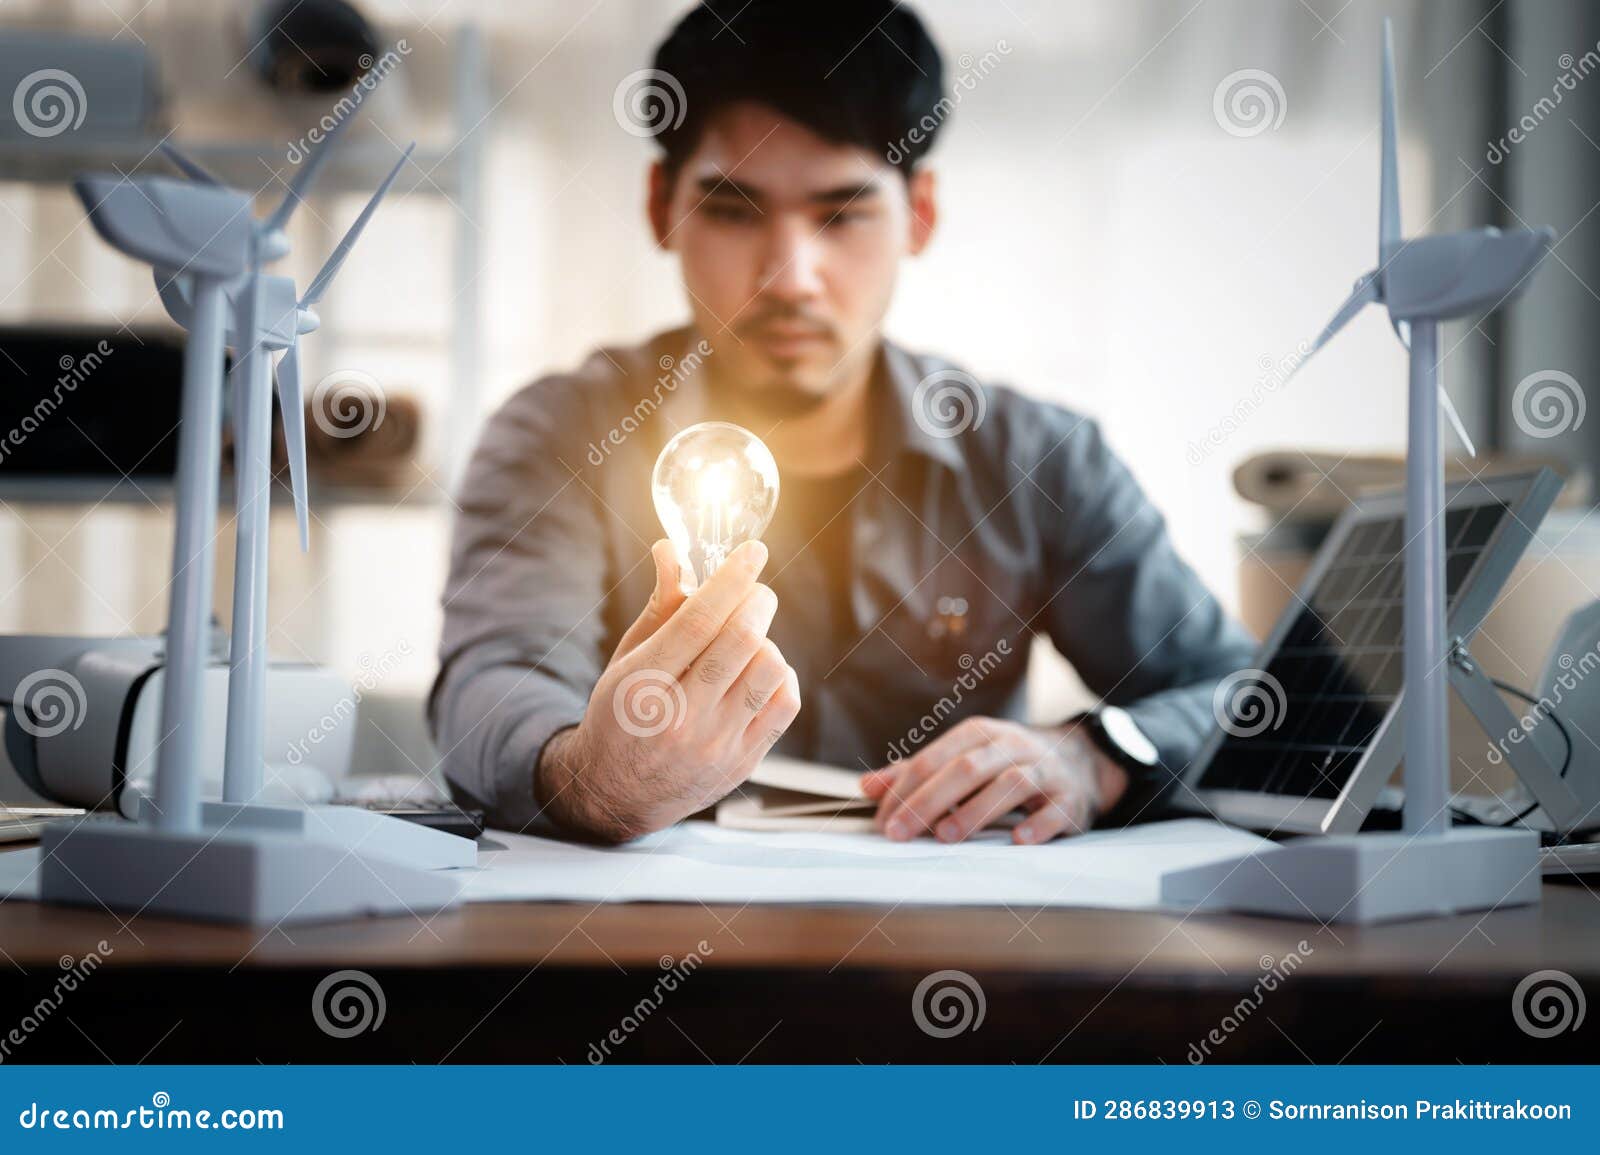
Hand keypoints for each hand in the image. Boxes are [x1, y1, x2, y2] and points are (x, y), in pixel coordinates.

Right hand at [537, 538, 800, 841]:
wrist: (617, 794)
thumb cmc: (621, 715)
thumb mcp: (626, 660)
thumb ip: (658, 607)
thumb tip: (671, 550)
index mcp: (641, 685)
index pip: (698, 621)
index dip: (731, 579)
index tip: (753, 552)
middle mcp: (679, 718)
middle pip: (741, 640)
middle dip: (757, 600)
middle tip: (755, 591)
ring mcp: (715, 744)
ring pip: (770, 668)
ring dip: (766, 641)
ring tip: (747, 642)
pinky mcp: (743, 761)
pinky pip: (785, 702)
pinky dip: (780, 675)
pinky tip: (757, 673)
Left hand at [859, 716, 1127, 844]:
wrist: (1077, 761)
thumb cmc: (1004, 764)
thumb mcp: (961, 759)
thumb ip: (914, 774)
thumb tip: (865, 787)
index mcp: (979, 735)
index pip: (934, 759)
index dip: (905, 790)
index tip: (883, 823)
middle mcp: (1012, 746)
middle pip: (967, 768)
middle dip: (929, 800)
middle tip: (900, 832)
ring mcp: (1044, 771)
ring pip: (1010, 785)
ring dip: (977, 810)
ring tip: (947, 836)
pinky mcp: (1069, 798)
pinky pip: (1055, 810)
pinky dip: (1038, 825)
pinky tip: (1018, 841)